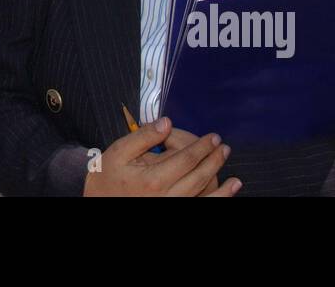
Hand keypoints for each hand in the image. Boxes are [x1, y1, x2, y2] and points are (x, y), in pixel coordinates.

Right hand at [84, 117, 239, 196]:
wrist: (98, 200)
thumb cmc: (107, 175)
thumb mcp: (119, 150)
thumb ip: (144, 136)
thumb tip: (166, 123)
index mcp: (153, 179)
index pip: (186, 158)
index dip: (202, 146)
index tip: (213, 137)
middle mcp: (165, 197)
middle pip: (198, 177)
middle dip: (213, 161)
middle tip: (223, 148)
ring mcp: (169, 208)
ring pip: (203, 198)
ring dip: (222, 189)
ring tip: (236, 179)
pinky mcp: (171, 212)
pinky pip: (198, 207)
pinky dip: (215, 203)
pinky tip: (226, 197)